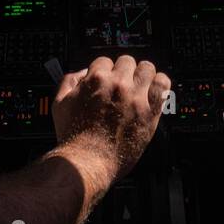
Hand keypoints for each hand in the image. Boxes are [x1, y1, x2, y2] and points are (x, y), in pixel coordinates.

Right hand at [52, 55, 170, 180]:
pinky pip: (163, 86)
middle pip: (127, 61)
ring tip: (140, 84)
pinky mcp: (150, 113)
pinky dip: (160, 84)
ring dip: (143, 74)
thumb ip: (69, 82)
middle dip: (123, 71)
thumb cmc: (73, 137)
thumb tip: (82, 73)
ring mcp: (136, 98)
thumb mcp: (60, 104)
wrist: (87, 162)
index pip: (105, 60)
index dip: (104, 71)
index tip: (107, 79)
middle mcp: (119, 85)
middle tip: (122, 83)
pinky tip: (154, 90)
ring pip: (148, 68)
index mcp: (96, 80)